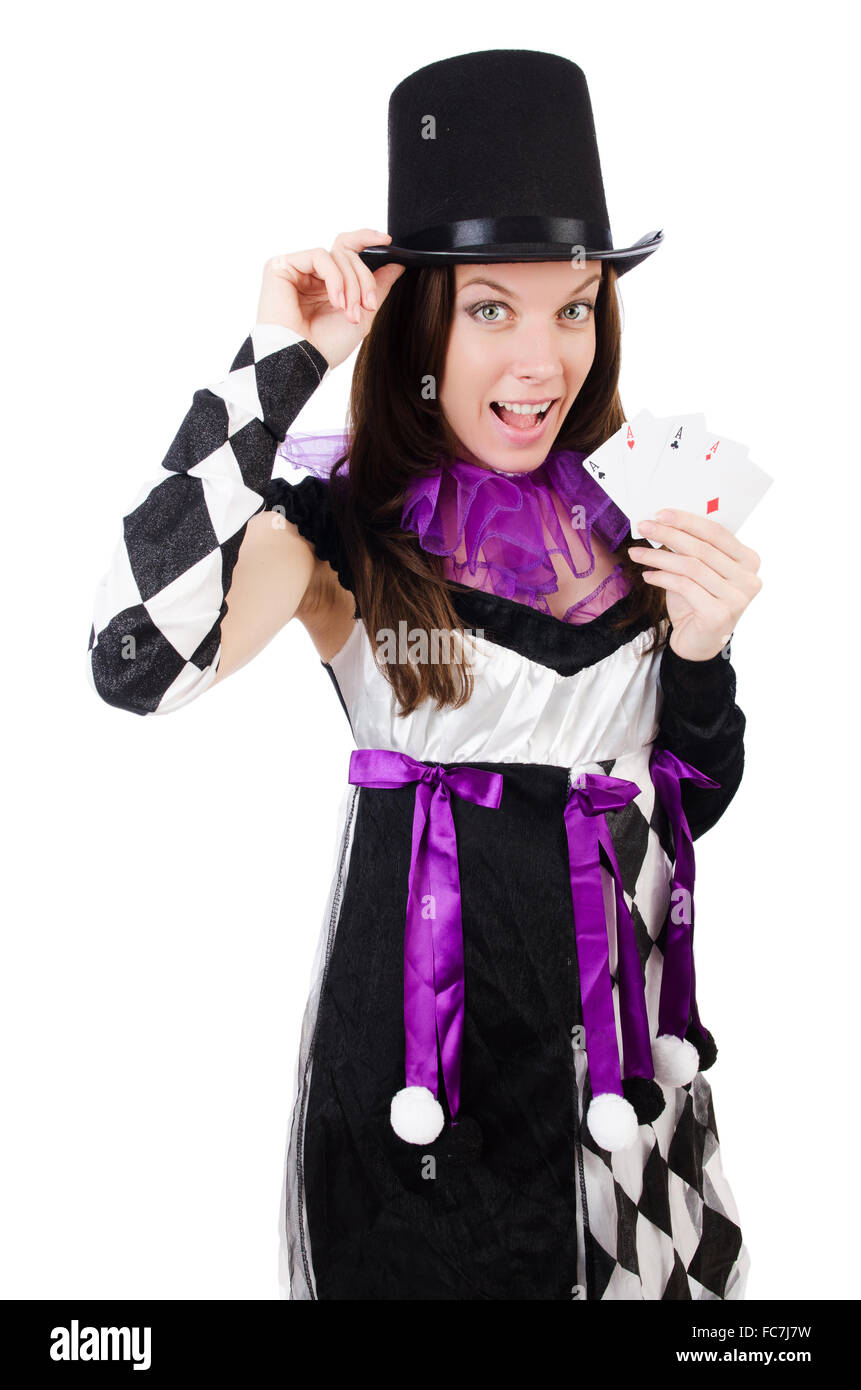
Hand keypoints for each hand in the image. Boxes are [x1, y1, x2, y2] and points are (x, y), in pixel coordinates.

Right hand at [255, 228, 405, 368]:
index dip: (367, 239)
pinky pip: (319, 256)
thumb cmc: (326, 346)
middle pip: (347, 254)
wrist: (302, 362)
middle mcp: (311, 274)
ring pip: (336, 255)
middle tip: (367, 305)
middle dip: (364, 280)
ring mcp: (296, 269)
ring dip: (351, 284)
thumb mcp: (363, 315)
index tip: (388, 241)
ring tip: (349, 311)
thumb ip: (378, 287)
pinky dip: (334, 278)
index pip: (347, 249)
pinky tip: (335, 300)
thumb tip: (398, 263)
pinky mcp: (281, 266)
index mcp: (328, 283)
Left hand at [627, 509, 762, 661]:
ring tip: (637, 553)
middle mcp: (749, 578)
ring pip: (691, 566)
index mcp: (749, 560)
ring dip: (659, 556)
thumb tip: (663, 523)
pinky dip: (662, 578)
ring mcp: (737, 598)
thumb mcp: (698, 572)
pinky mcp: (719, 614)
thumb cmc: (697, 603)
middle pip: (702, 548)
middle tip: (643, 527)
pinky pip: (685, 586)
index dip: (687, 521)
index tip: (660, 514)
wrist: (698, 644)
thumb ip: (691, 549)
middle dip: (668, 534)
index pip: (717, 533)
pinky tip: (647, 575)